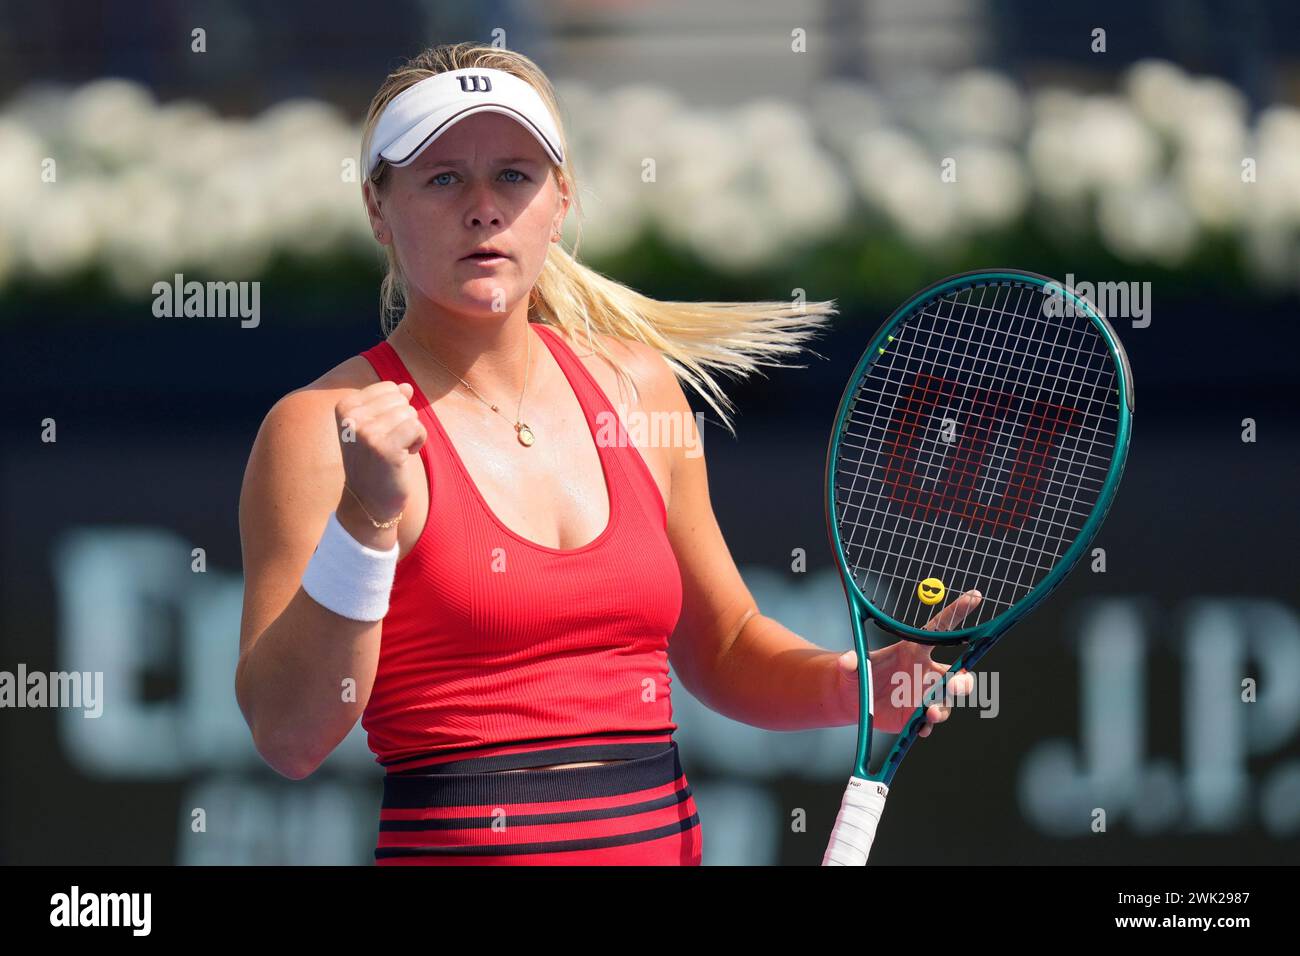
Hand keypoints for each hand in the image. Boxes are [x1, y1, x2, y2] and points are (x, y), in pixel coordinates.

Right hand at [334, 380, 425, 536]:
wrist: (368, 500)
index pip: (389, 388)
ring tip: (395, 451)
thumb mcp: (376, 427)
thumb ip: (390, 403)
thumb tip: (406, 386)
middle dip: (404, 421)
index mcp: (345, 406)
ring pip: (410, 413)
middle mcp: (351, 417)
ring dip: (411, 433)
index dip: (394, 411)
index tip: (382, 433)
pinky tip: (403, 457)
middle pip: (401, 399)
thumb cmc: (375, 461)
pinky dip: (418, 442)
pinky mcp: (384, 448)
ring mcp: (365, 432)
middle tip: (389, 445)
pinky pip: (417, 428)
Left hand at [832, 589, 981, 735]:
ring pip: (946, 702)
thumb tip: (846, 659)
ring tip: (928, 713)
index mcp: (915, 650)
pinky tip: (920, 729)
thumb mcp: (852, 667)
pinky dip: (927, 725)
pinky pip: (930, 721)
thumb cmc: (858, 673)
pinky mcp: (918, 715)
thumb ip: (852, 662)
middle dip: (961, 681)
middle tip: (953, 684)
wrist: (853, 698)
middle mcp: (927, 672)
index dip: (957, 612)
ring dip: (941, 707)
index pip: (941, 629)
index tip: (975, 596)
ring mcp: (925, 695)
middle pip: (957, 675)